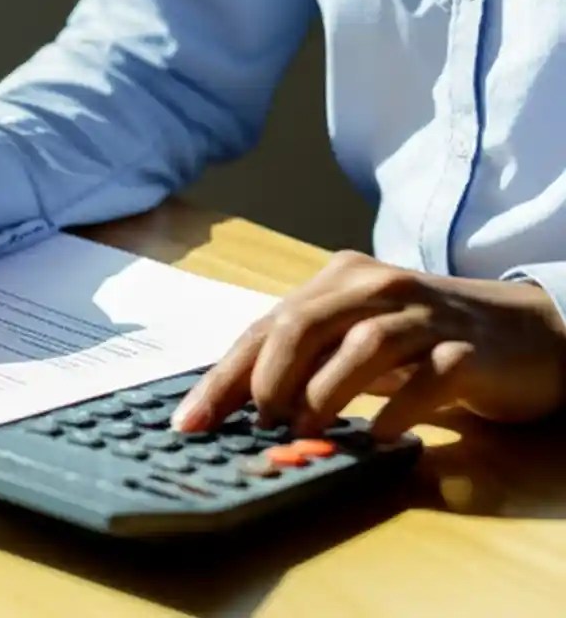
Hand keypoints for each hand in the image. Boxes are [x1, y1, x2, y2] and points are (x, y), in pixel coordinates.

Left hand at [172, 251, 565, 439]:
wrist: (529, 332)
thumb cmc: (424, 340)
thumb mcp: (356, 339)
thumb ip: (306, 359)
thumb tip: (239, 406)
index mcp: (340, 281)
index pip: (267, 326)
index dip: (223, 376)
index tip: (190, 422)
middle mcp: (378, 287)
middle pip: (302, 324)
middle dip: (266, 380)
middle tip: (257, 425)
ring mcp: (426, 316)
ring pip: (360, 346)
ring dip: (322, 395)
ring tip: (302, 434)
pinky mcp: (468, 351)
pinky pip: (427, 378)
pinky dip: (397, 409)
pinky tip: (376, 438)